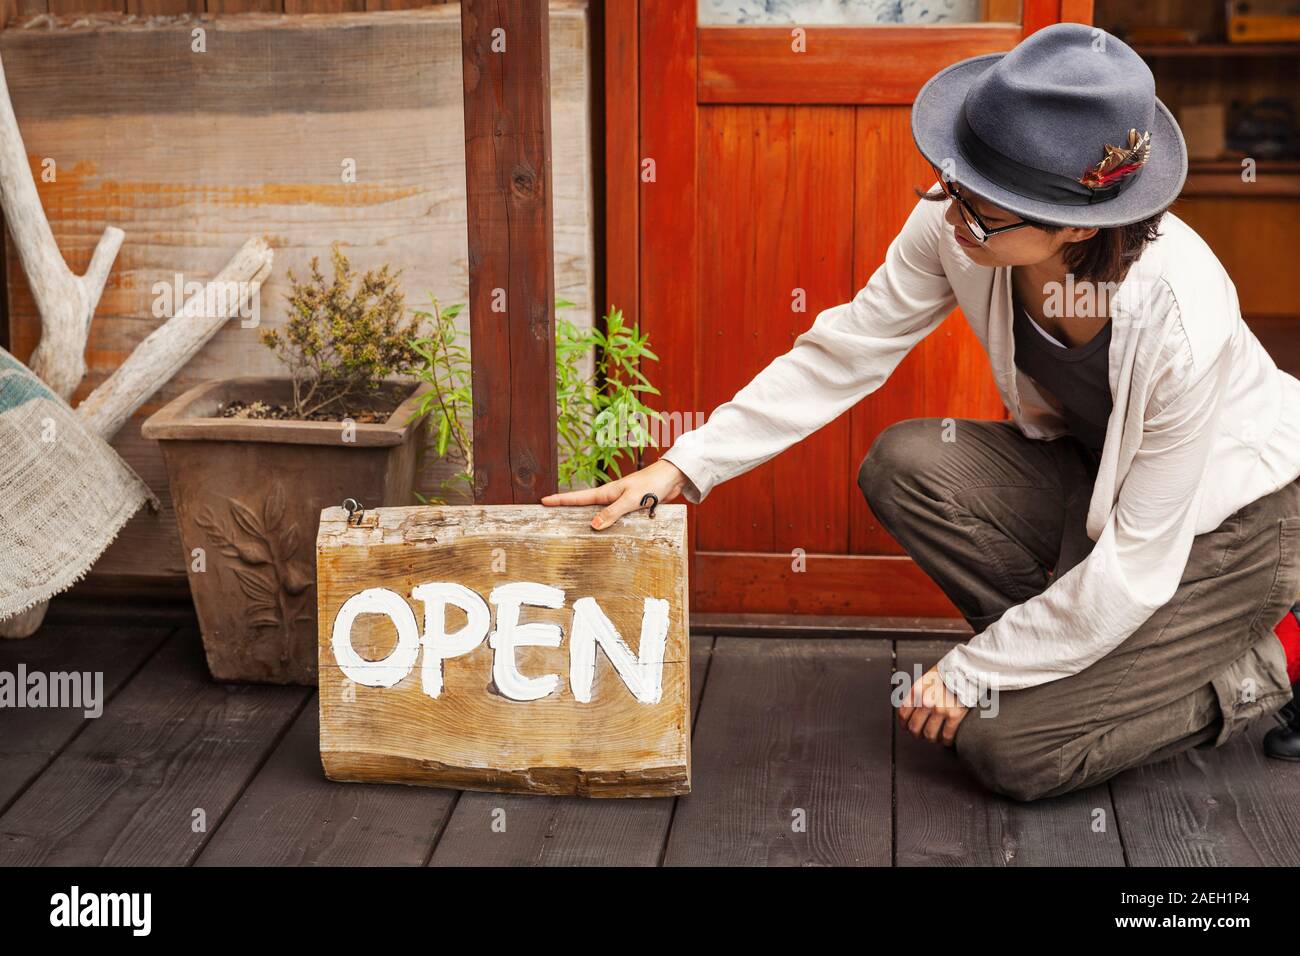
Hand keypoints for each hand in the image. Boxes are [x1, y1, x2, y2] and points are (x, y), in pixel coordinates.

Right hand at [539, 458, 688, 530]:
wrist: (672, 478)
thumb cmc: (652, 484)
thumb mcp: (630, 500)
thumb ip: (613, 513)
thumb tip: (593, 525)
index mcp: (607, 492)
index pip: (578, 497)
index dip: (560, 500)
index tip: (544, 501)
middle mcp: (611, 497)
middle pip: (584, 505)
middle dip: (567, 509)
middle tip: (551, 515)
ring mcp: (621, 502)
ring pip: (600, 513)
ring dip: (588, 519)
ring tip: (571, 527)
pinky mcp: (632, 507)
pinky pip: (615, 518)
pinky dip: (608, 524)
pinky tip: (605, 532)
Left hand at [898, 665, 968, 746]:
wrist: (966, 670)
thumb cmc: (947, 674)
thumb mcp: (925, 680)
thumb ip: (916, 695)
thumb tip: (909, 713)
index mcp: (917, 691)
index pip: (903, 714)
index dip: (904, 724)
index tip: (907, 728)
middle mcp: (925, 701)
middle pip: (914, 727)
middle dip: (916, 734)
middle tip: (921, 734)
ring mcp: (940, 709)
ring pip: (929, 735)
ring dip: (931, 738)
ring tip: (935, 737)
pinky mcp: (954, 716)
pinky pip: (946, 736)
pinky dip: (946, 741)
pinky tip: (946, 739)